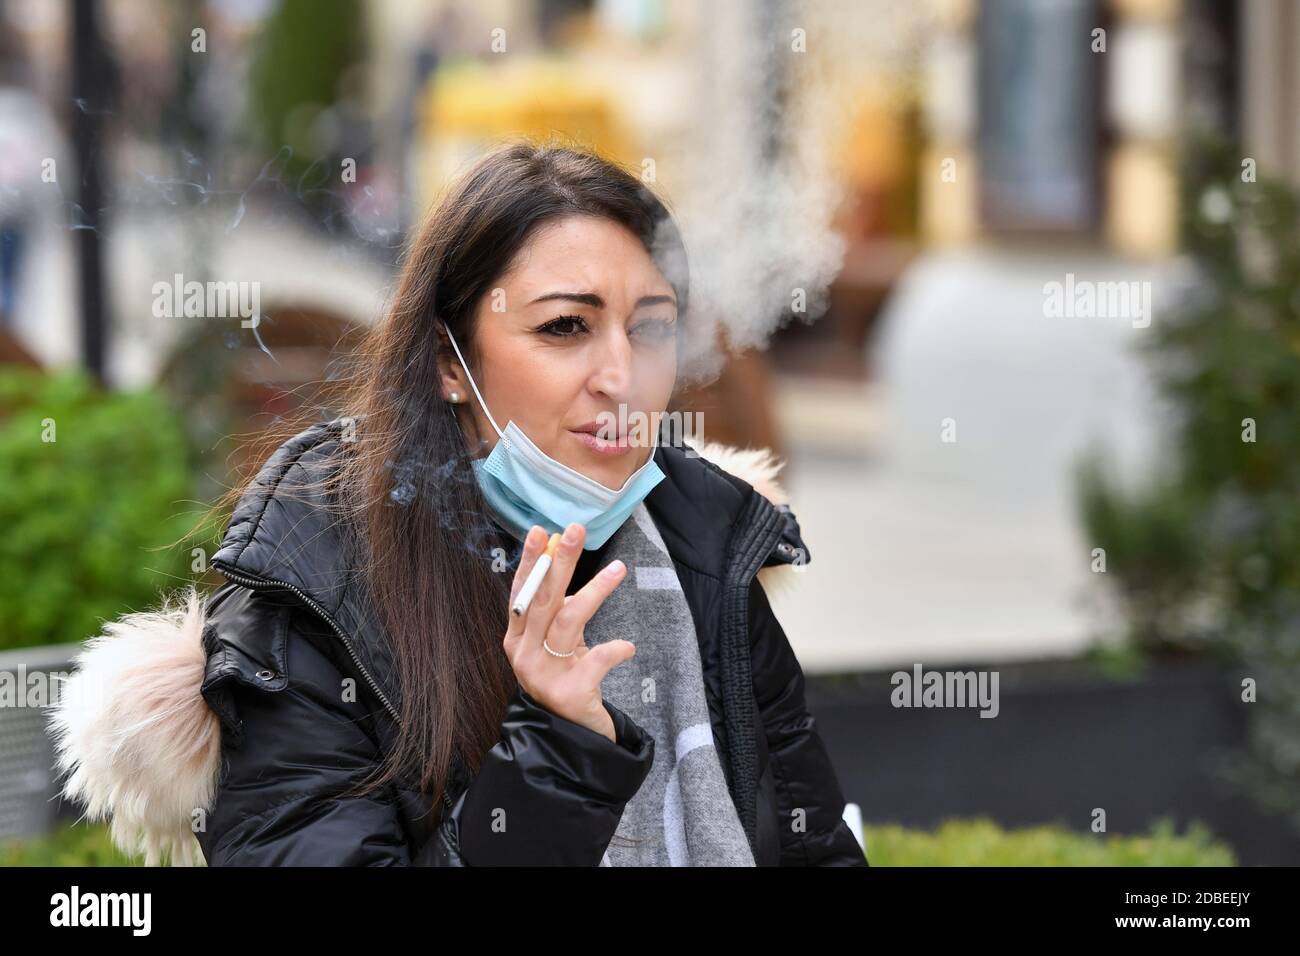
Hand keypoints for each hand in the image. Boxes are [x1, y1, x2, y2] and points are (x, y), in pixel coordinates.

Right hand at [503, 522, 632, 741]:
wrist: (570, 738)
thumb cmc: (563, 679)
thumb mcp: (552, 645)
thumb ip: (553, 611)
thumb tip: (562, 560)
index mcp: (516, 639)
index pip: (521, 593)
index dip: (531, 562)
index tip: (542, 531)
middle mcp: (524, 655)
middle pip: (543, 600)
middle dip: (560, 562)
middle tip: (575, 530)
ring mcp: (545, 675)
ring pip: (568, 621)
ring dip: (595, 591)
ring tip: (620, 569)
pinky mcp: (570, 693)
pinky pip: (596, 660)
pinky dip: (615, 649)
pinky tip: (629, 647)